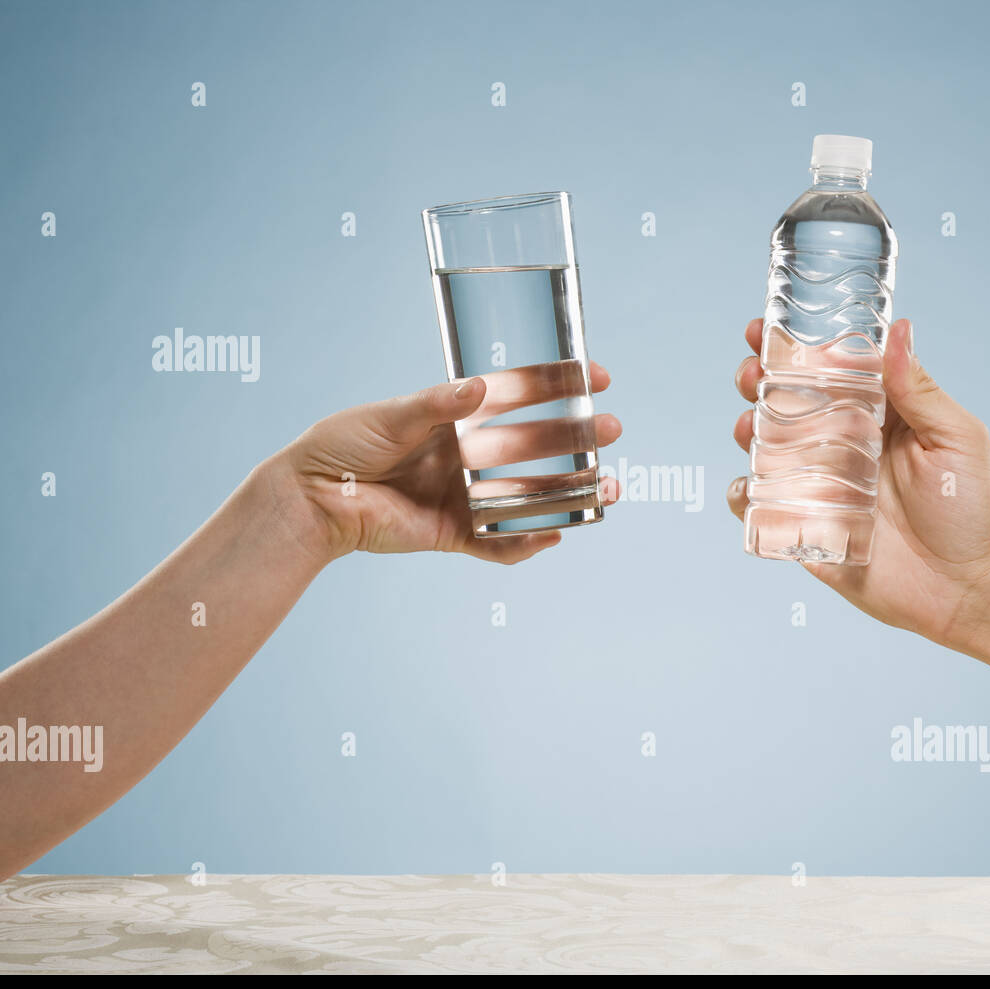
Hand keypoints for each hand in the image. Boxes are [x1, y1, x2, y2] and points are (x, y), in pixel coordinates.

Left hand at [281, 363, 621, 563]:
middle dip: (576, 438)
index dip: (558, 385)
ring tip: (608, 489)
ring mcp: (465, 494)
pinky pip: (499, 543)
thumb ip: (437, 405)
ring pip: (529, 494)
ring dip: (570, 492)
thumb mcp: (390, 415)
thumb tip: (479, 388)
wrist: (310, 498)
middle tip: (611, 431)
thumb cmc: (341, 444)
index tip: (598, 377)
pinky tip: (558, 535)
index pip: (517, 395)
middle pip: (535, 444)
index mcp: (456, 415)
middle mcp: (468, 453)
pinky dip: (528, 543)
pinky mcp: (454, 532)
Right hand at [728, 318, 989, 645]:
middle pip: (786, 403)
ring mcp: (821, 487)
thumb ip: (919, 390)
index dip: (791, 347)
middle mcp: (843, 446)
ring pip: (766, 450)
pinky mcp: (807, 529)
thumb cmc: (972, 510)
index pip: (827, 370)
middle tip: (750, 375)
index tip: (763, 328)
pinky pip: (761, 509)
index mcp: (876, 415)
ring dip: (747, 430)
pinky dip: (743, 497)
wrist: (969, 590)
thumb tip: (897, 329)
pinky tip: (747, 487)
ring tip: (749, 426)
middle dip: (757, 383)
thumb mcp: (955, 438)